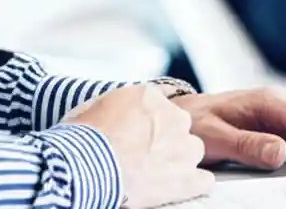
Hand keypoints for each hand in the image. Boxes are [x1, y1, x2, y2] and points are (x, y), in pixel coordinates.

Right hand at [63, 84, 212, 208]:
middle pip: (179, 126)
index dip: (152, 118)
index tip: (143, 131)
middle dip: (166, 138)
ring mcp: (183, 148)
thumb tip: (117, 109)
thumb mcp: (93, 106)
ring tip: (156, 173)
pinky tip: (177, 187)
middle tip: (145, 154)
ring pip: (192, 151)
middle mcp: (173, 117)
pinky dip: (193, 184)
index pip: (162, 101)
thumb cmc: (82, 139)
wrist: (84, 169)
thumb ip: (116, 103)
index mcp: (150, 97)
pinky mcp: (187, 179)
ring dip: (179, 160)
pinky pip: (204, 180)